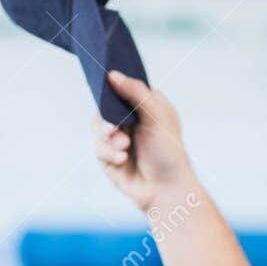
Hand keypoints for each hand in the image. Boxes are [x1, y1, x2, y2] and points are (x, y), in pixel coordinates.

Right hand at [93, 69, 195, 212]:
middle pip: (104, 106)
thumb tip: (112, 75)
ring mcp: (119, 138)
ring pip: (97, 127)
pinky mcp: (110, 157)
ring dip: (109, 138)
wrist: (166, 190)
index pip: (123, 86)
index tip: (105, 81)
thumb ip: (136, 93)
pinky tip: (123, 159)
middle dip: (107, 118)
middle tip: (113, 127)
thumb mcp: (156, 117)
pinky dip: (109, 153)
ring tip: (124, 147)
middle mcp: (130, 120)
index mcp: (145, 105)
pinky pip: (99, 148)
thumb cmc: (169, 153)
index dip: (113, 84)